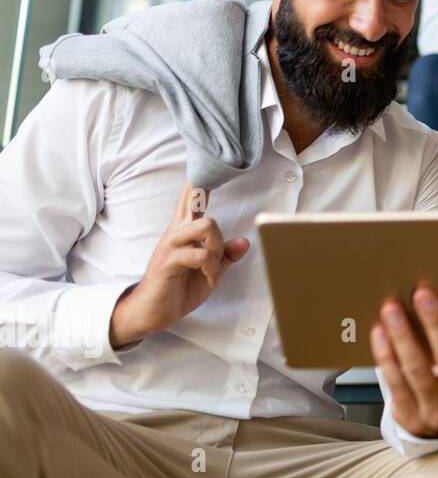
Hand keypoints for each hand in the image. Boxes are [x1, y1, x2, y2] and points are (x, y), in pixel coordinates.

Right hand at [109, 182, 249, 348]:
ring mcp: (170, 247)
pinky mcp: (167, 264)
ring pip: (204, 227)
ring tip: (211, 267)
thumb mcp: (210, 271)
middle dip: (218, 232)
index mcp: (185, 233)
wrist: (152, 311)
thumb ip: (225, 255)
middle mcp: (176, 234)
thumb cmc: (180, 288)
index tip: (204, 166)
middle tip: (215, 257)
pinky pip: (198, 255)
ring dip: (215, 248)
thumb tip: (244, 241)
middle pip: (201, 208)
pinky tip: (206, 277)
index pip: (191, 201)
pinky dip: (210, 268)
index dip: (198, 184)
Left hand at [370, 285, 437, 438]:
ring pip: (418, 369)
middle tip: (422, 293)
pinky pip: (395, 382)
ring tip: (393, 309)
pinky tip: (380, 333)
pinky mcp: (409, 415)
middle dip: (434, 323)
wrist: (437, 428)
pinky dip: (386, 355)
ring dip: (403, 335)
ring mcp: (436, 411)